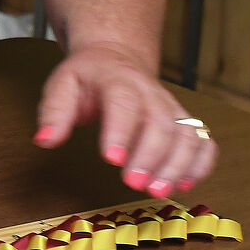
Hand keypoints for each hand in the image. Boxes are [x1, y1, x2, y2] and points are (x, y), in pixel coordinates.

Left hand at [33, 47, 217, 197]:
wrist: (116, 58)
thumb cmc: (88, 77)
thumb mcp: (62, 84)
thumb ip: (54, 112)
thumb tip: (45, 140)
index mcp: (117, 79)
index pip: (123, 102)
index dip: (120, 131)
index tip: (111, 159)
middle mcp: (151, 92)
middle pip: (160, 122)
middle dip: (150, 156)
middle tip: (134, 184)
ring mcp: (172, 107)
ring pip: (187, 134)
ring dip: (177, 165)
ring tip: (159, 191)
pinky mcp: (186, 122)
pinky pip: (204, 142)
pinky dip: (201, 164)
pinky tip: (185, 184)